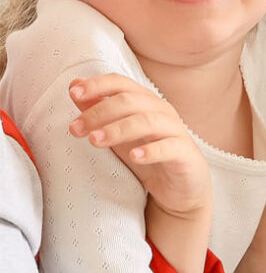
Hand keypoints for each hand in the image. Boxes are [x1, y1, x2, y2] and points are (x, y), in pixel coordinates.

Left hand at [69, 75, 210, 221]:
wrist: (179, 188)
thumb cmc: (147, 155)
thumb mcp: (117, 133)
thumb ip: (98, 110)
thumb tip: (75, 86)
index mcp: (146, 101)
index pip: (121, 83)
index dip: (98, 85)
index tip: (74, 93)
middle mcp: (162, 111)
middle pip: (130, 101)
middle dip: (99, 112)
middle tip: (75, 129)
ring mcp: (175, 131)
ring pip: (147, 121)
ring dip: (118, 129)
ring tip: (95, 141)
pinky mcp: (185, 154)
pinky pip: (169, 147)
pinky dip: (150, 150)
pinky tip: (134, 156)